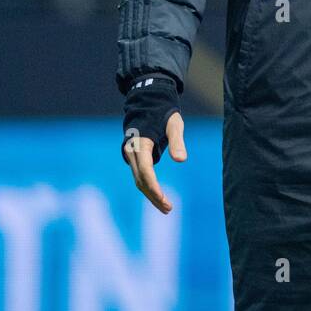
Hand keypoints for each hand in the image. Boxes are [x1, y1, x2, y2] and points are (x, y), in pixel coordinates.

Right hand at [122, 75, 186, 213]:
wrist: (148, 101)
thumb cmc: (164, 112)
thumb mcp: (175, 124)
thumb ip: (177, 141)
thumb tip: (181, 160)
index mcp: (141, 142)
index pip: (145, 170)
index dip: (153, 186)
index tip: (164, 198)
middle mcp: (131, 150)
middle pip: (140, 179)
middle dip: (153, 195)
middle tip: (168, 209)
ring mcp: (130, 154)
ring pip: (138, 179)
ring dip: (150, 194)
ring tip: (166, 207)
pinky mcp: (133, 157)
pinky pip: (138, 175)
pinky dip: (147, 187)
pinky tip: (158, 196)